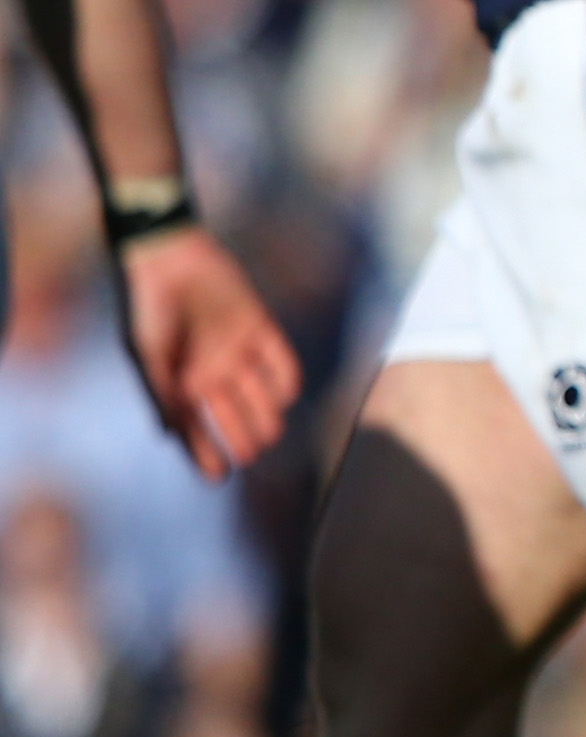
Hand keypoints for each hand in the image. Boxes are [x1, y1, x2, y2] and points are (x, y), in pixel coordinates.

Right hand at [119, 230, 299, 482]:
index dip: (207, 454)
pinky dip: (285, 380)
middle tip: (250, 454)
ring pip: (261, 397)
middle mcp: (213, 374)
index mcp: (183, 385)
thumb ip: (163, 394)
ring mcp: (238, 353)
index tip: (219, 476)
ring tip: (268, 432)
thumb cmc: (151, 311)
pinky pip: (282, 362)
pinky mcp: (260, 328)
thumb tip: (171, 434)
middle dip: (244, 439)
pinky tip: (284, 395)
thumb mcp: (149, 356)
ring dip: (267, 416)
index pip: (198, 430)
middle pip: (235, 417)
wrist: (170, 260)